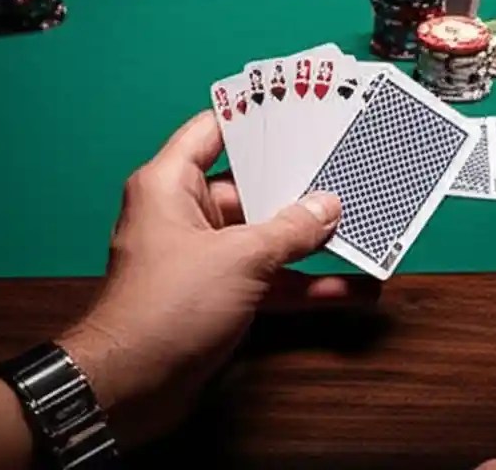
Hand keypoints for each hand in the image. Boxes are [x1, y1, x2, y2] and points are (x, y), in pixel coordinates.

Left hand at [60, 111, 376, 446]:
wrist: (130, 388)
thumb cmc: (164, 309)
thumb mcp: (239, 258)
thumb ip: (288, 229)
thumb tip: (326, 206)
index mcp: (171, 184)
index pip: (215, 130)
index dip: (256, 117)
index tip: (300, 107)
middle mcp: (185, 215)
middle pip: (252, 186)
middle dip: (301, 184)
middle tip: (350, 167)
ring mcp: (204, 258)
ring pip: (267, 237)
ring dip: (312, 240)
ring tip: (365, 227)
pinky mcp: (219, 297)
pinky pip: (270, 280)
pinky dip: (305, 285)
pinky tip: (352, 288)